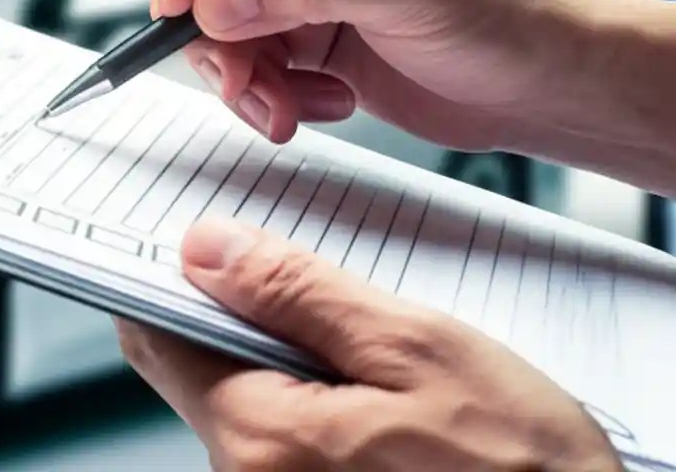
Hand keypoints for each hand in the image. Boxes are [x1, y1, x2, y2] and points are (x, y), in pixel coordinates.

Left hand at [116, 219, 621, 470]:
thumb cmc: (521, 469)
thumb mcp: (412, 349)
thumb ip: (296, 294)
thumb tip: (207, 249)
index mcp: (260, 438)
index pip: (157, 337)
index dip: (166, 274)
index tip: (185, 230)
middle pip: (196, 363)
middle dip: (228, 301)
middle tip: (282, 254)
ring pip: (239, 389)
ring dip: (275, 339)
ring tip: (344, 309)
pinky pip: (277, 423)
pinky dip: (302, 379)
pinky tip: (357, 361)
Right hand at [152, 0, 622, 158]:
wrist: (541, 86)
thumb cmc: (506, 10)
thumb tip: (212, 0)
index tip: (179, 2)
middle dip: (217, 25)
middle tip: (235, 76)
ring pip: (217, 12)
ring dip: (243, 71)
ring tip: (287, 106)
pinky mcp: (297, 23)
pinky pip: (241, 55)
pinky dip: (266, 91)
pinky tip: (319, 102)